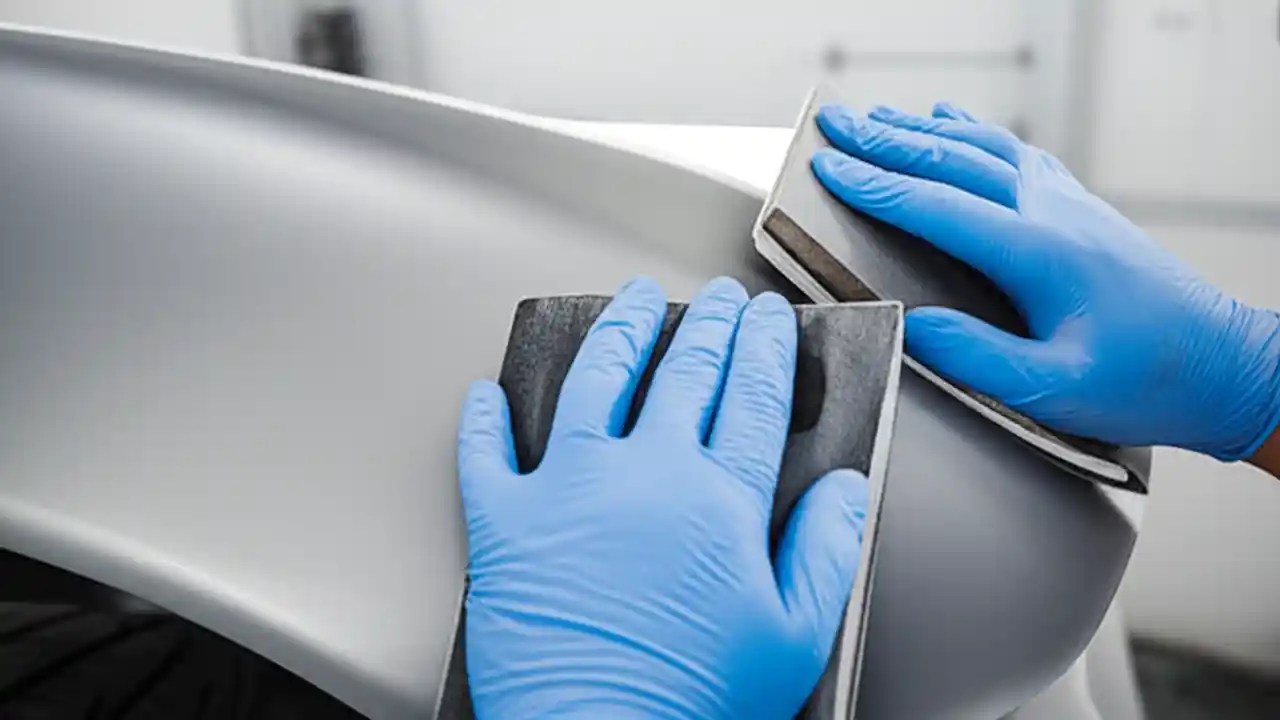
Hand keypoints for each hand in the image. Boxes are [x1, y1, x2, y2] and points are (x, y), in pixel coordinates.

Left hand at [457, 277, 867, 718]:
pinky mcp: (504, 523)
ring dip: (617, 331)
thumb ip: (826, 550)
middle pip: (682, 373)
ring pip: (593, 381)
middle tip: (717, 298)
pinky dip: (484, 420)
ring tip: (630, 301)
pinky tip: (489, 394)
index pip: (750, 395)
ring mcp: (567, 490)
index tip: (767, 317)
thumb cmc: (693, 703)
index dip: (762, 346)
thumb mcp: (794, 635)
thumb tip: (843, 488)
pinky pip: (485, 453)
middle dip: (706, 323)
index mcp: (717, 499)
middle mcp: (643, 475)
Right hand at [810, 102, 1279, 460]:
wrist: (1223, 364)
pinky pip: (1012, 151)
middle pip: (951, 160)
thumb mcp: (1056, 390)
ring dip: (919, 129)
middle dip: (883, 141)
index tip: (827, 168)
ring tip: (873, 117)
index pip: (937, 206)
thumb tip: (912, 326)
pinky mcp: (1078, 206)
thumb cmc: (1144, 381)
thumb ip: (980, 359)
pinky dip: (970, 131)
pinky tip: (947, 121)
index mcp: (1039, 252)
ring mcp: (1068, 202)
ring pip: (981, 146)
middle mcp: (1051, 212)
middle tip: (833, 125)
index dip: (875, 186)